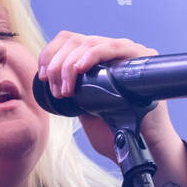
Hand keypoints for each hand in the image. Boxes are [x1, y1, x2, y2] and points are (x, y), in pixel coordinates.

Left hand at [36, 31, 178, 160]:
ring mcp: (128, 51)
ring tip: (66, 90)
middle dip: (57, 65)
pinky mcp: (141, 56)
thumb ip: (74, 92)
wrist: (143, 146)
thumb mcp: (85, 109)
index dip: (51, 54)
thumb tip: (53, 78)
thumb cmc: (116, 131)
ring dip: (70, 65)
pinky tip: (80, 69)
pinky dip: (92, 55)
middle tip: (56, 90)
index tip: (43, 76)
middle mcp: (113, 51)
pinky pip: (112, 47)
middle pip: (75, 41)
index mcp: (99, 60)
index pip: (70, 41)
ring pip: (88, 43)